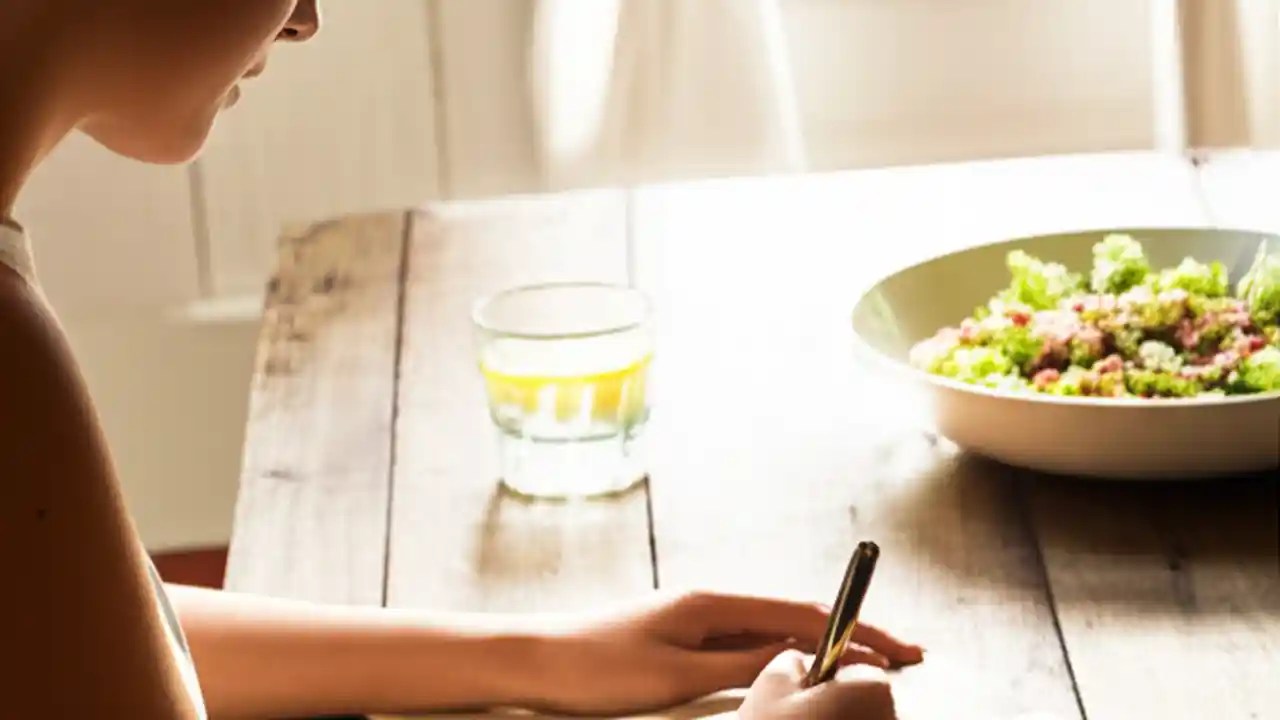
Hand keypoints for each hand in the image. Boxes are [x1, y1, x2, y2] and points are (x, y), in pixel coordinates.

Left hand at [523, 590, 922, 715]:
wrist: (535, 658)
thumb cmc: (595, 665)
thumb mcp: (676, 676)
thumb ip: (741, 668)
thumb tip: (799, 663)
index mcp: (712, 603)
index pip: (803, 614)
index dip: (857, 630)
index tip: (899, 648)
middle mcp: (708, 604)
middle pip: (796, 617)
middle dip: (852, 636)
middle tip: (901, 657)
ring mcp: (694, 620)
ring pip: (775, 632)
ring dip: (823, 646)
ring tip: (864, 664)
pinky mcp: (680, 640)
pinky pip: (747, 645)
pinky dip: (786, 655)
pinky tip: (799, 669)